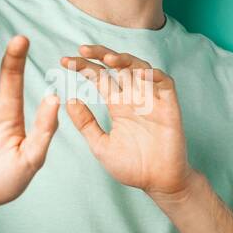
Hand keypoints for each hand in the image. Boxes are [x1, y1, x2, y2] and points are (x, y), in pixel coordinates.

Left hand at [59, 44, 193, 198]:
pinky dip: (154, 75)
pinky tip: (139, 74)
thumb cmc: (131, 166)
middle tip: (81, 50)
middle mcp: (134, 97)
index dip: (83, 67)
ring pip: (140, 68)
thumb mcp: (100, 144)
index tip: (63, 62)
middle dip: (101, 55)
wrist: (158, 183)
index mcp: (117, 104)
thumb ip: (85, 123)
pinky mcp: (169, 106)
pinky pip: (165, 83)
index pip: (99, 77)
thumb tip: (68, 99)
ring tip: (108, 59)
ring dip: (125, 60)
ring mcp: (152, 100)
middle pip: (118, 66)